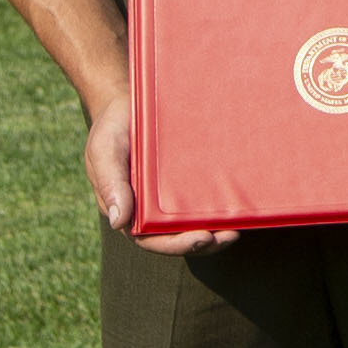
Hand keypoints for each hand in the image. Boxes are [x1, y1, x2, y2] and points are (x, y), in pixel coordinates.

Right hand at [87, 91, 239, 251]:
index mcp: (130, 209)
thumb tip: (118, 222)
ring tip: (239, 227)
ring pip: (196, 221)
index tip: (201, 239)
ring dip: (218, 230)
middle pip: (180, 236)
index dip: (177, 245)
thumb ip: (109, 184)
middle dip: (205, 243)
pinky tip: (243, 204)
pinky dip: (223, 204)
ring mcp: (173, 194)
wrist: (128, 102)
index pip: (152, 239)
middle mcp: (153, 207)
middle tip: (229, 236)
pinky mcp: (190, 178)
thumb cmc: (112, 129)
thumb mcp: (104, 153)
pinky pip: (207, 196)